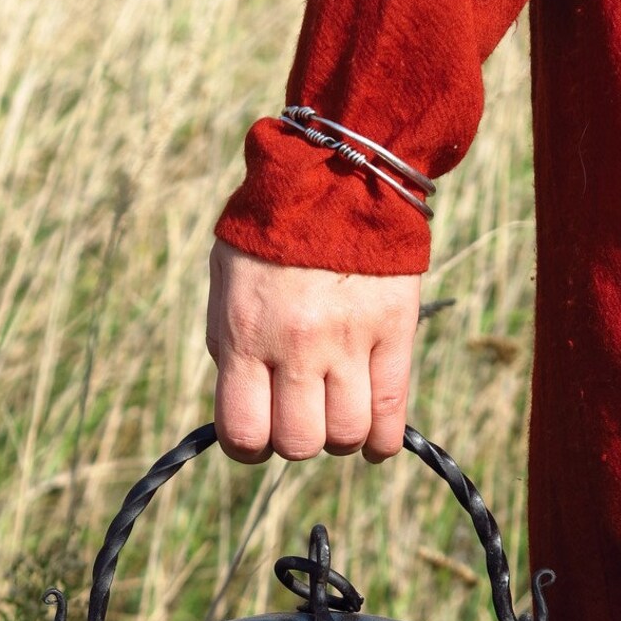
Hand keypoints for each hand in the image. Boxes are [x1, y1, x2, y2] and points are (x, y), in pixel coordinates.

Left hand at [206, 239, 420, 463]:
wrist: (334, 175)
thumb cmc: (270, 236)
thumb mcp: (226, 286)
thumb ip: (230, 346)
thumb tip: (245, 406)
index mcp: (247, 334)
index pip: (244, 432)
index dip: (248, 446)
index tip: (257, 433)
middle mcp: (297, 345)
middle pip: (298, 442)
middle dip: (295, 440)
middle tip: (298, 415)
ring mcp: (350, 341)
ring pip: (346, 434)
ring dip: (338, 438)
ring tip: (335, 414)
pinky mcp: (394, 332)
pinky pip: (391, 410)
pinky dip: (381, 440)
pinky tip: (373, 443)